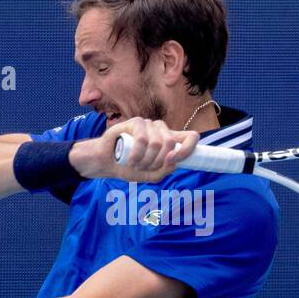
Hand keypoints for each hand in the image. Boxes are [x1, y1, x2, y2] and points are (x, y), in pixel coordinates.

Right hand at [71, 117, 197, 181]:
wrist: (107, 163)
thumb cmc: (129, 167)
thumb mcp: (151, 175)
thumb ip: (165, 170)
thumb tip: (174, 160)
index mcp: (170, 141)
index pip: (191, 137)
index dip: (188, 148)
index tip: (175, 159)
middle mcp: (162, 131)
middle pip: (171, 143)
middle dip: (157, 161)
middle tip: (144, 167)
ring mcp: (150, 125)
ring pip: (157, 143)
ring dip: (145, 160)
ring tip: (135, 163)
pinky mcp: (136, 122)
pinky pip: (143, 139)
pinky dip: (137, 154)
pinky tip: (130, 159)